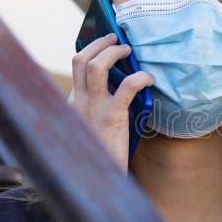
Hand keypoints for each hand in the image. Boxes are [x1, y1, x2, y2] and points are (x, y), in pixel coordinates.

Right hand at [69, 33, 152, 168]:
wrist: (97, 183)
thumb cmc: (101, 154)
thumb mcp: (94, 125)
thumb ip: (101, 105)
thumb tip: (122, 80)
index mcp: (72, 103)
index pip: (74, 67)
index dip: (89, 49)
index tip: (102, 41)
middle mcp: (77, 102)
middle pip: (80, 58)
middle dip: (99, 43)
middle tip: (117, 38)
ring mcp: (92, 109)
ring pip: (95, 66)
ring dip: (113, 52)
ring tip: (128, 51)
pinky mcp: (111, 118)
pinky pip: (126, 87)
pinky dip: (139, 77)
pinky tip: (149, 78)